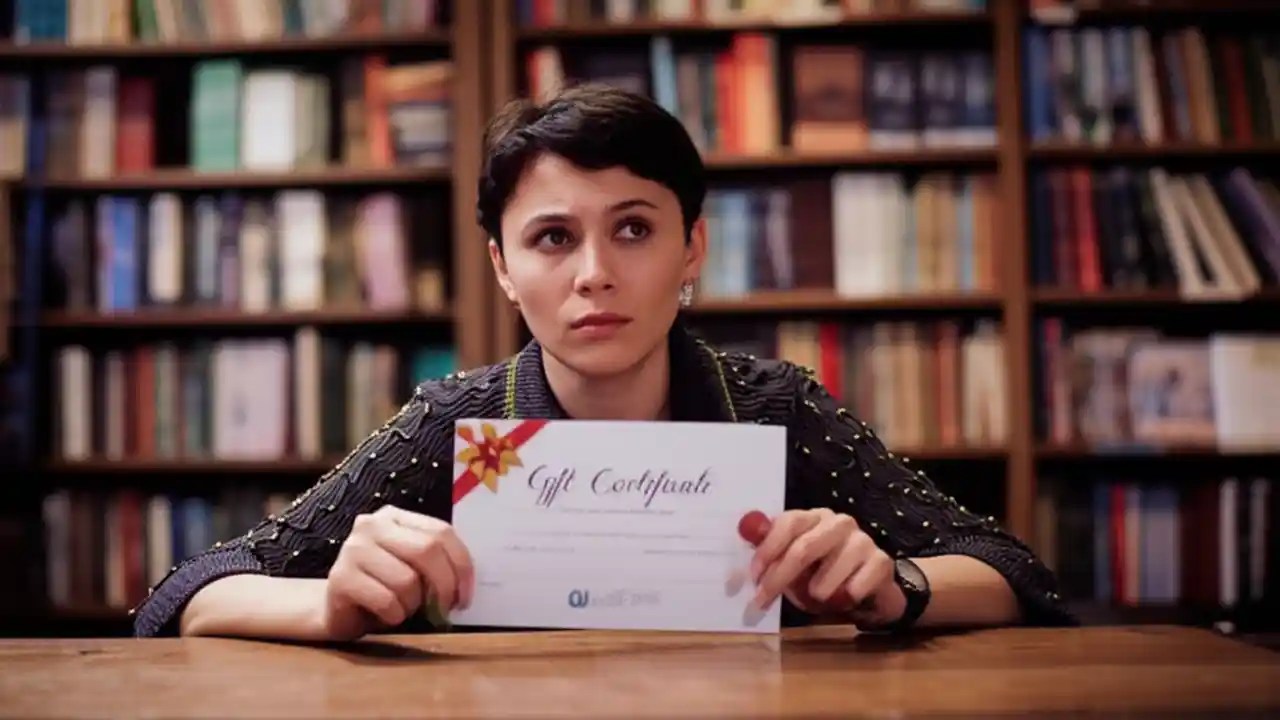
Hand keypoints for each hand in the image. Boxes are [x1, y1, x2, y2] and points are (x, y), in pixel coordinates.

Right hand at [320, 505, 474, 640]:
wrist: (336, 609)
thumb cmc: (383, 589)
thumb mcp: (414, 569)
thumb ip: (437, 563)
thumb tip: (465, 585)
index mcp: (395, 517)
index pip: (442, 532)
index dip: (462, 566)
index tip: (466, 596)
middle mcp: (372, 525)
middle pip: (427, 550)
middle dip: (444, 585)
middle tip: (445, 609)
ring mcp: (352, 549)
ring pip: (407, 580)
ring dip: (413, 604)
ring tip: (402, 608)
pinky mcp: (340, 577)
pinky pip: (386, 601)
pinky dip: (394, 616)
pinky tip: (385, 615)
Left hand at [739, 508, 904, 627]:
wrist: (868, 594)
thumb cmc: (822, 579)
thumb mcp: (792, 571)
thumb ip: (770, 559)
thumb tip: (740, 552)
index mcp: (812, 519)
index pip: (788, 524)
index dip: (768, 550)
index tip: (753, 577)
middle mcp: (837, 522)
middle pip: (804, 546)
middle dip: (780, 576)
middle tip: (764, 599)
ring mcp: (862, 540)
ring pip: (831, 568)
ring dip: (819, 591)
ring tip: (818, 599)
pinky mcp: (882, 561)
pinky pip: (857, 585)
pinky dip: (846, 597)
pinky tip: (847, 599)